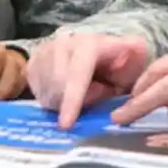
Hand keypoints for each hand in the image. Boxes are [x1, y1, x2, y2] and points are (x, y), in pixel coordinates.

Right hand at [25, 33, 147, 128]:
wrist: (100, 54)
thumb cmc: (119, 63)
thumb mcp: (134, 61)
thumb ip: (134, 61)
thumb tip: (126, 56)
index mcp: (88, 43)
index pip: (76, 74)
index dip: (72, 99)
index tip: (66, 124)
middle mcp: (62, 43)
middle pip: (57, 88)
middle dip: (74, 104)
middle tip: (94, 99)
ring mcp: (44, 51)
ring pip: (46, 94)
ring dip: (65, 104)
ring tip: (82, 95)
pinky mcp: (33, 62)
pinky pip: (37, 94)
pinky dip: (53, 101)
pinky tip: (66, 94)